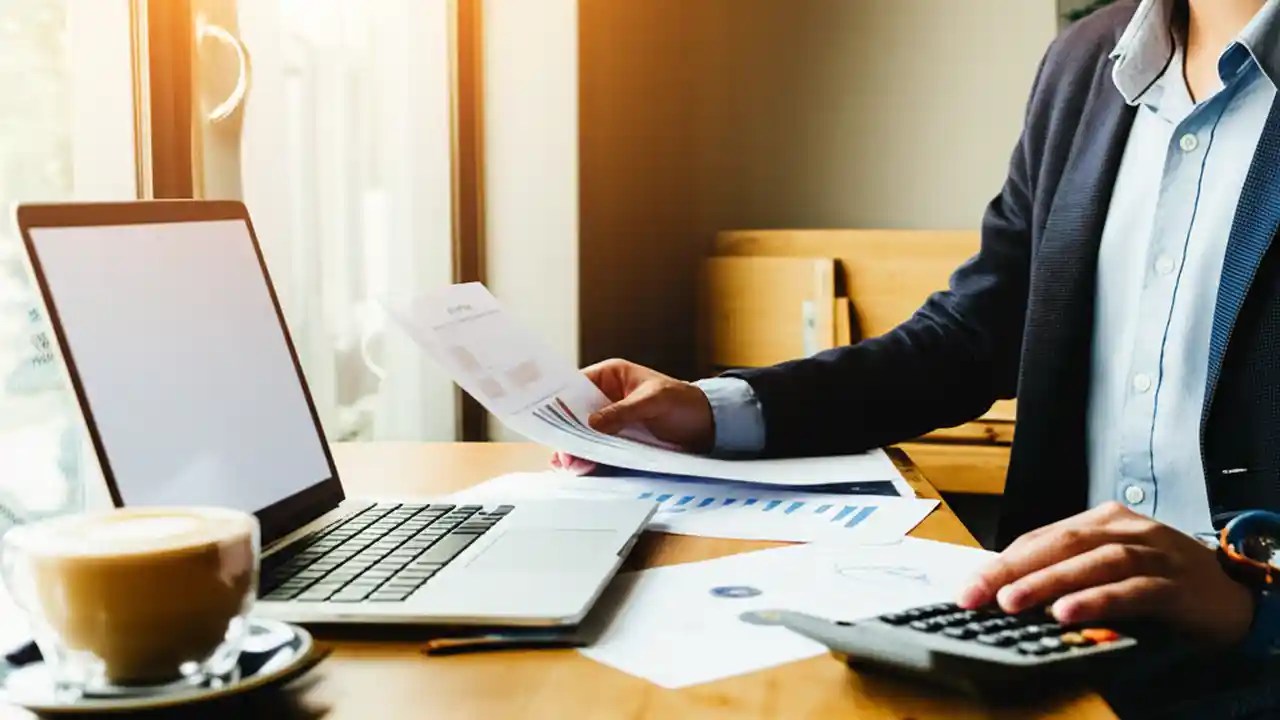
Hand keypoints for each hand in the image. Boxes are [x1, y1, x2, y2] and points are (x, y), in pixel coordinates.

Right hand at [550, 359, 714, 473]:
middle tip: (561, 451)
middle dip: (566, 432)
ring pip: (582, 434)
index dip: (560, 400)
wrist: (707, 425)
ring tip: (569, 463)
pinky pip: (595, 448)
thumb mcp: (655, 402)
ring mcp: (610, 420)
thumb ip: (624, 411)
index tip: (548, 417)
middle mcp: (605, 397)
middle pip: (575, 413)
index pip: (575, 385)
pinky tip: (579, 467)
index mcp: (610, 376)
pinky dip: (587, 458)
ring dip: (574, 448)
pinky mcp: (617, 440)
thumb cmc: (684, 402)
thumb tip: (593, 422)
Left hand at [957, 502, 1254, 645]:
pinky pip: (1132, 591)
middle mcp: (1126, 529)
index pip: (1041, 538)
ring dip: (1049, 582)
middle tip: (978, 595)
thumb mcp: (1109, 568)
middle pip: (1060, 543)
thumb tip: (1006, 590)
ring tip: (1013, 603)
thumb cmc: (1162, 580)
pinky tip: (1069, 612)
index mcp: (1103, 520)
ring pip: (1093, 562)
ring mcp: (1154, 553)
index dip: (1002, 563)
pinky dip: (1098, 600)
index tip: (968, 588)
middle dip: (1013, 570)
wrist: (1234, 594)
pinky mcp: (1177, 584)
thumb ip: (1066, 571)